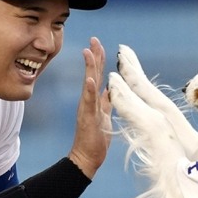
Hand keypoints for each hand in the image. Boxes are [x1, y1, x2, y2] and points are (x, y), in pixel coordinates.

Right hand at [67, 37, 111, 178]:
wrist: (86, 158)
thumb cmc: (96, 139)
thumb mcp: (105, 115)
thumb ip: (106, 101)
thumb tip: (111, 88)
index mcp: (95, 99)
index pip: (98, 75)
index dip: (99, 59)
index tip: (98, 43)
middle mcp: (89, 101)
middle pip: (93, 74)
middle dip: (94, 56)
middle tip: (94, 39)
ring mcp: (87, 109)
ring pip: (89, 84)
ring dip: (90, 67)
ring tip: (89, 52)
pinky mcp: (88, 118)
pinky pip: (88, 102)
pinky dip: (89, 90)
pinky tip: (89, 80)